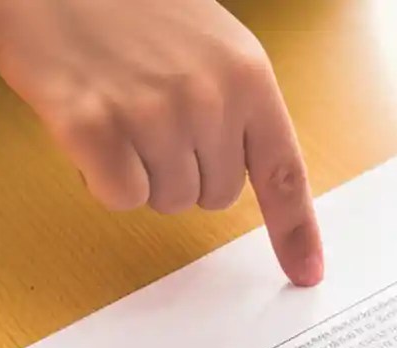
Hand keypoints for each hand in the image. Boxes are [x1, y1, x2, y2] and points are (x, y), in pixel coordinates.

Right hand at [0, 0, 322, 284]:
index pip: (283, 173)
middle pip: (214, 197)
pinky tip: (90, 126)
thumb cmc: (125, 6)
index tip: (306, 273)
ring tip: (116, 109)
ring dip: (139, 172)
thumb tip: (248, 175)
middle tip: (149, 117)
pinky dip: (101, 177)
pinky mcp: (96, 129)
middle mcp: (209, 98)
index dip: (296, 231)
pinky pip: (120, 198)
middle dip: (183, 172)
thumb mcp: (211, 43)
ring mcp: (153, 114)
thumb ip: (238, 106)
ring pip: (165, 201)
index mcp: (248, 76)